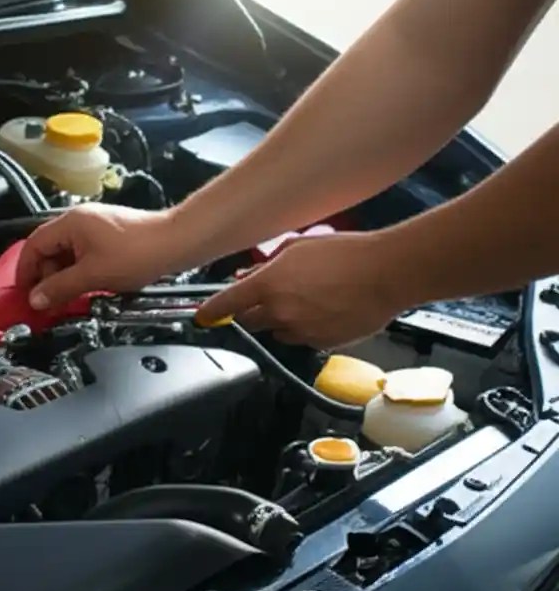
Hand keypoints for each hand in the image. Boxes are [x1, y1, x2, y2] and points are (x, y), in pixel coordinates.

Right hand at [16, 203, 183, 309]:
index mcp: (70, 223)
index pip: (33, 245)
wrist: (176, 243)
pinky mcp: (108, 237)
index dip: (25, 271)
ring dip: (63, 277)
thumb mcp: (93, 276)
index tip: (25, 293)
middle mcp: (79, 221)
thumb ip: (60, 288)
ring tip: (67, 298)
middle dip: (45, 277)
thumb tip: (36, 300)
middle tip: (47, 301)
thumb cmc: (138, 253)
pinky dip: (79, 273)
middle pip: (48, 250)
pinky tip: (85, 289)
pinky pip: (83, 255)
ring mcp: (94, 228)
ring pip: (66, 254)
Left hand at [194, 232, 408, 348]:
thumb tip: (251, 275)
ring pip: (276, 331)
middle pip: (249, 321)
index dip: (211, 310)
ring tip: (307, 300)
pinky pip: (303, 339)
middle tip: (268, 296)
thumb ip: (269, 265)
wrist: (387, 274)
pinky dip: (305, 329)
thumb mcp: (299, 247)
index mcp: (267, 285)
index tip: (203, 315)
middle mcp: (279, 312)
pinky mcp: (321, 344)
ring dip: (281, 320)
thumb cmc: (347, 253)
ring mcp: (300, 331)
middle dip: (251, 311)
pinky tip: (324, 310)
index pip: (226, 304)